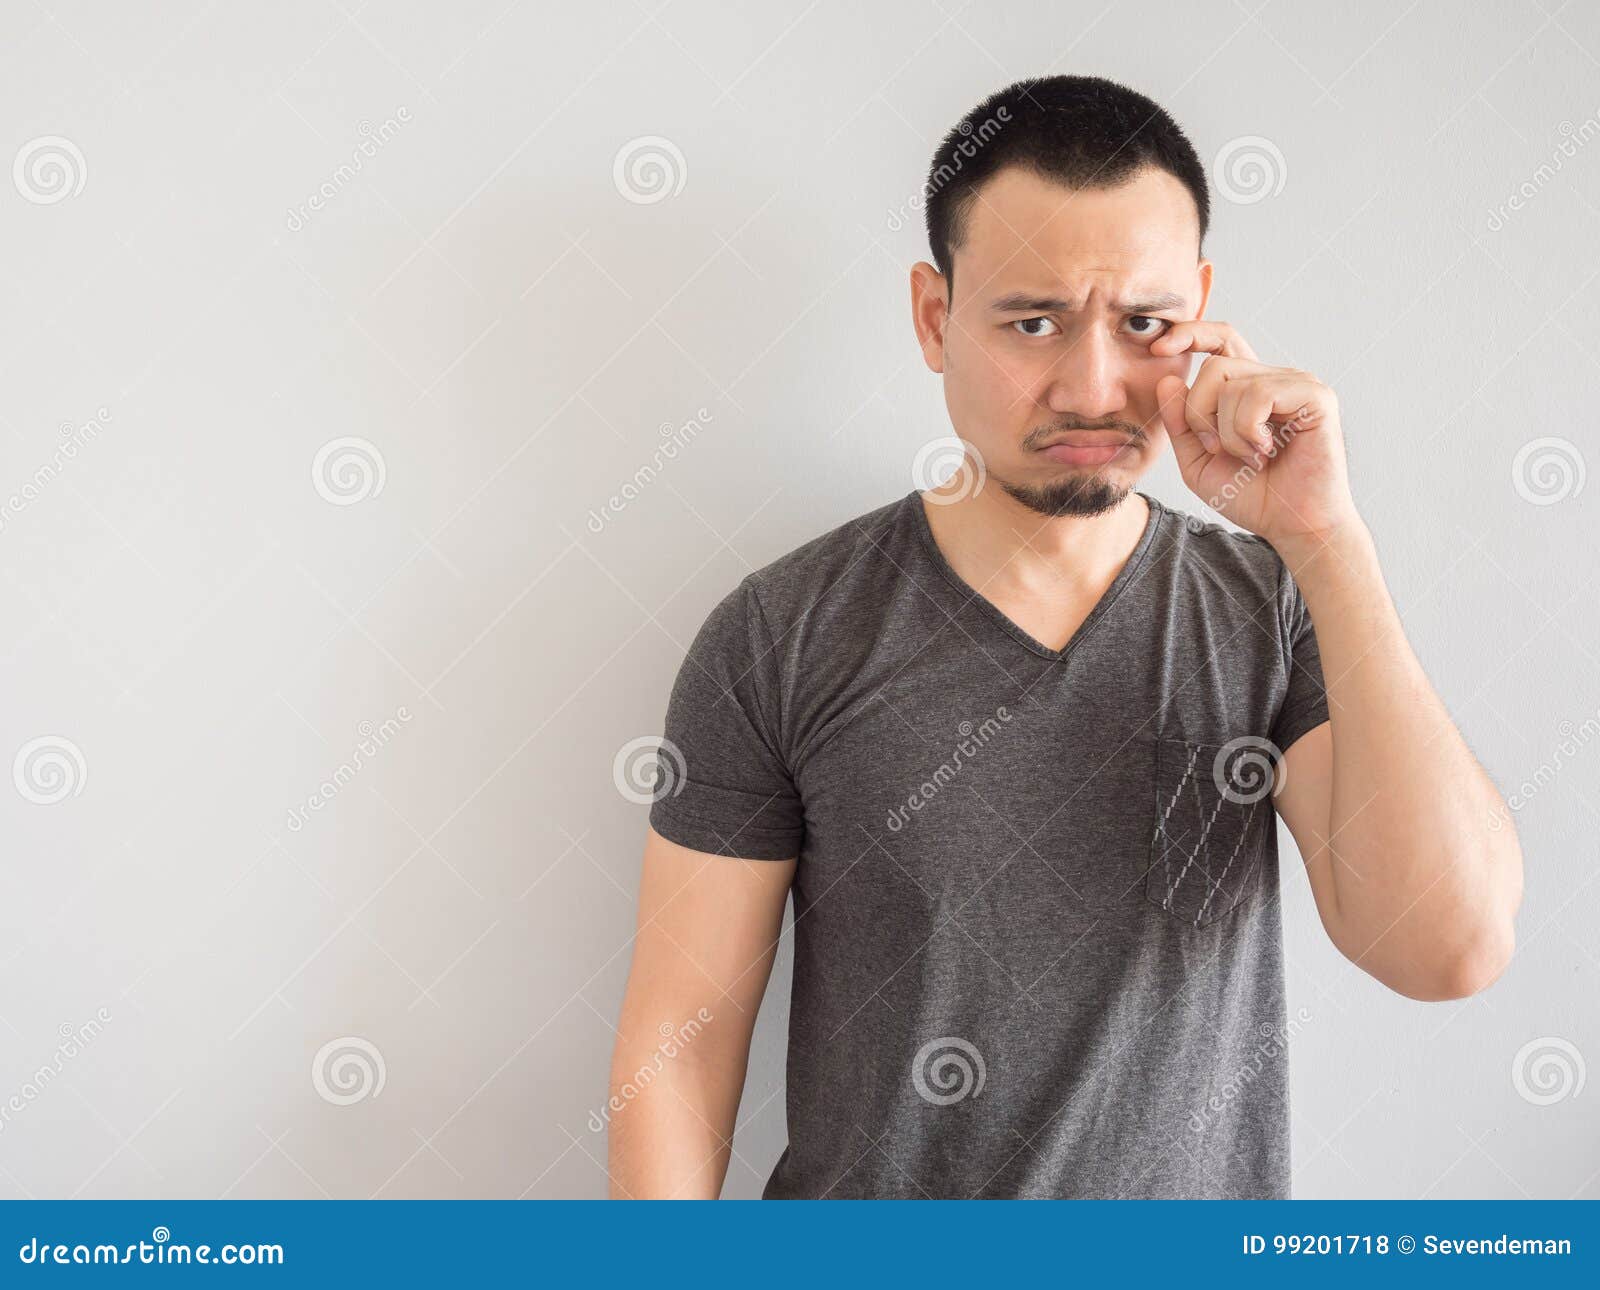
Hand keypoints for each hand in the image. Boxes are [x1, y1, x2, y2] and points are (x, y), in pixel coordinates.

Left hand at [1152, 320, 1360, 548]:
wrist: (1291, 526)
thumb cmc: (1252, 496)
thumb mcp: (1198, 461)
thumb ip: (1180, 423)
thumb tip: (1168, 379)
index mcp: (1248, 389)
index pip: (1220, 341)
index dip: (1190, 333)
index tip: (1156, 348)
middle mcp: (1274, 379)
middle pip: (1214, 367)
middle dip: (1199, 414)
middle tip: (1217, 450)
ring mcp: (1297, 384)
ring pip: (1232, 382)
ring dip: (1226, 431)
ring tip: (1250, 457)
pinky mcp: (1314, 396)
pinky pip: (1259, 394)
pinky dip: (1247, 429)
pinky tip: (1265, 450)